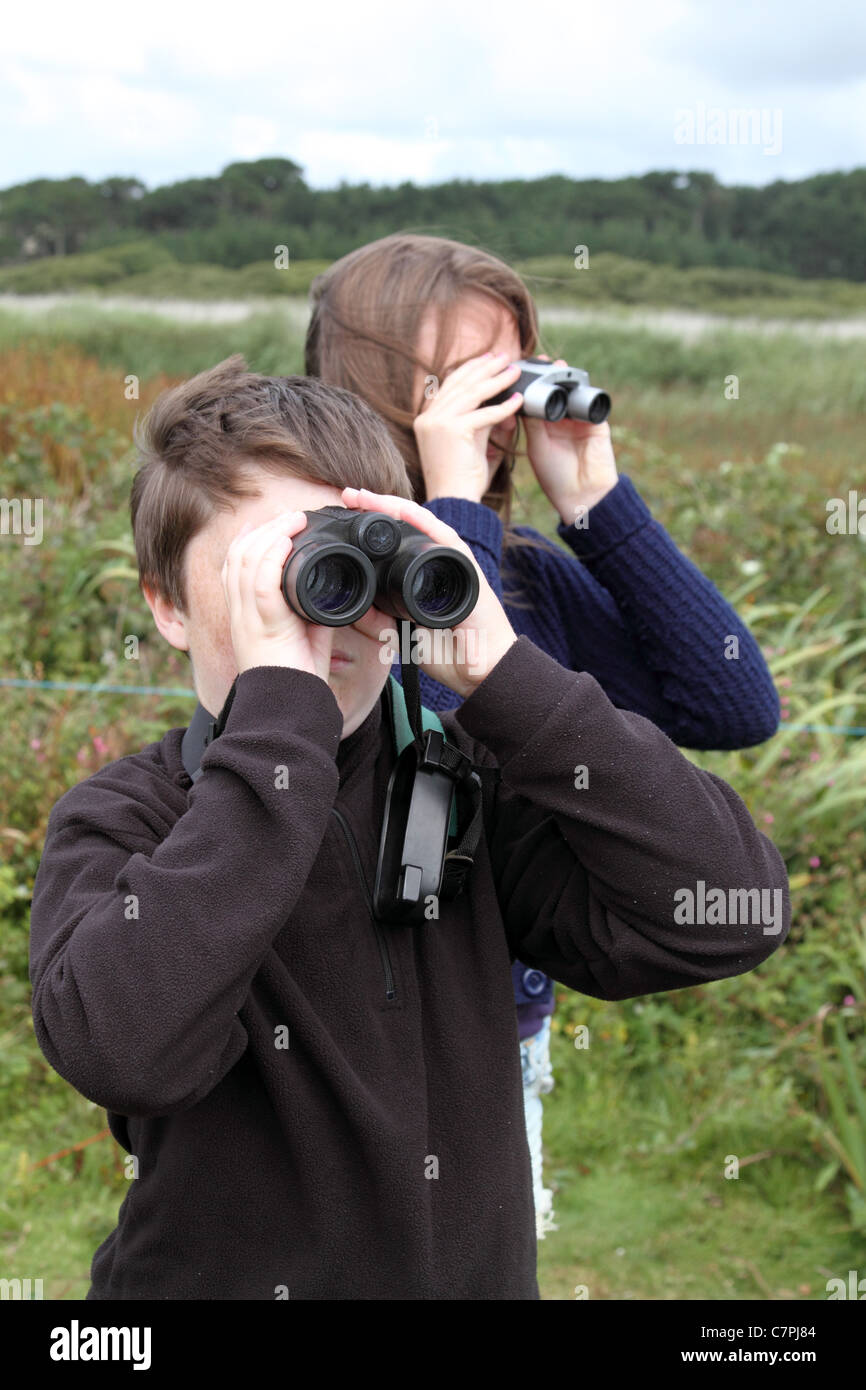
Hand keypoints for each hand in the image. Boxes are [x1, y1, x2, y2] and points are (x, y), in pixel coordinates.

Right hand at [221, 509, 333, 682]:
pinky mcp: (264, 626)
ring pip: (245, 561)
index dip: (247, 540)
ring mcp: (248, 619)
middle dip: (262, 529)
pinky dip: (273, 556)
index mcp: (245, 614)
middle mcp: (240, 613)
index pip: (233, 567)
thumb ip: (312, 611)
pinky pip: (261, 582)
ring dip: (271, 534)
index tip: (270, 524)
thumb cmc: (299, 677)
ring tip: (294, 520)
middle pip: (237, 556)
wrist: (292, 709)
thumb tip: (332, 590)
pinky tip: (287, 542)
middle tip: (289, 517)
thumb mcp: (306, 635)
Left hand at [340, 486, 516, 698]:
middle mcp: (439, 563)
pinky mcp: (467, 568)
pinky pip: (444, 538)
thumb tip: (352, 609)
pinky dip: (424, 522)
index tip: (345, 513)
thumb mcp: (402, 635)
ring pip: (421, 525)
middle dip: (376, 508)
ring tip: (366, 497)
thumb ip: (380, 622)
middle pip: (405, 526)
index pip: (394, 542)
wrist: (482, 671)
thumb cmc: (451, 653)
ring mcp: (454, 562)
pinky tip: (404, 510)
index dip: (370, 525)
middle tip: (349, 495)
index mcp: (423, 575)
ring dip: (393, 507)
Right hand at [413, 352, 523, 502]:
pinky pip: (484, 414)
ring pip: (472, 392)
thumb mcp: (469, 442)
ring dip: (497, 380)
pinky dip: (504, 407)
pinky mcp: (452, 431)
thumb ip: (480, 421)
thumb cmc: (461, 479)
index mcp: (426, 418)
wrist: (453, 502)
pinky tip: (518, 401)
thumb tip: (502, 402)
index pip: (450, 384)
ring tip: (515, 371)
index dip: (470, 369)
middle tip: (506, 357)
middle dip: (485, 367)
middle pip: (461, 382)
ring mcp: (437, 422)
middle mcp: (428, 417)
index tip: (488, 359)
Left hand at [522, 355, 617, 523]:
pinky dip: (582, 391)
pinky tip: (573, 382)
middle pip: (557, 390)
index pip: (539, 398)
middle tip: (539, 359)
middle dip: (549, 374)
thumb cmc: (555, 477)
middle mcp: (563, 419)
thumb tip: (520, 396)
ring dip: (566, 377)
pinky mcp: (597, 422)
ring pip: (573, 392)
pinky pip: (589, 402)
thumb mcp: (537, 446)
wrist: (583, 497)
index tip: (520, 370)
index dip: (531, 385)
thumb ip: (532, 422)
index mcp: (546, 426)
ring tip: (556, 364)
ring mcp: (581, 419)